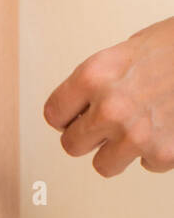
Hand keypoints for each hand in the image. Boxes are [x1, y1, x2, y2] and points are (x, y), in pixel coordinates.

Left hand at [44, 16, 173, 175]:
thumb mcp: (126, 52)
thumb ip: (98, 83)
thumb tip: (79, 111)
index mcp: (94, 76)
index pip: (54, 115)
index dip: (67, 116)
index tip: (77, 116)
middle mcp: (110, 107)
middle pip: (71, 145)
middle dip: (89, 137)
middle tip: (107, 126)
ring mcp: (135, 134)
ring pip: (104, 165)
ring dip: (118, 152)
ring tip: (139, 128)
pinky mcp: (162, 153)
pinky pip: (146, 165)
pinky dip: (157, 150)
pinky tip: (168, 126)